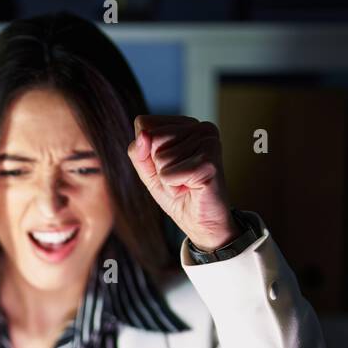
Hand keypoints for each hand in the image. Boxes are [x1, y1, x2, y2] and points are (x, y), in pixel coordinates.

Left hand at [127, 115, 235, 250]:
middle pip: (152, 139)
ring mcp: (208, 142)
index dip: (147, 152)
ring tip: (186, 183)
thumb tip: (144, 134)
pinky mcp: (209, 162)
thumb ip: (139, 151)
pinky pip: (168, 175)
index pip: (144, 124)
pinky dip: (174, 188)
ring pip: (160, 158)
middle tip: (179, 177)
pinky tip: (191, 189)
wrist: (203, 223)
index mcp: (187, 124)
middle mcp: (201, 127)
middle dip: (158, 166)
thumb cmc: (178, 195)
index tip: (169, 166)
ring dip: (167, 179)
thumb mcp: (149, 171)